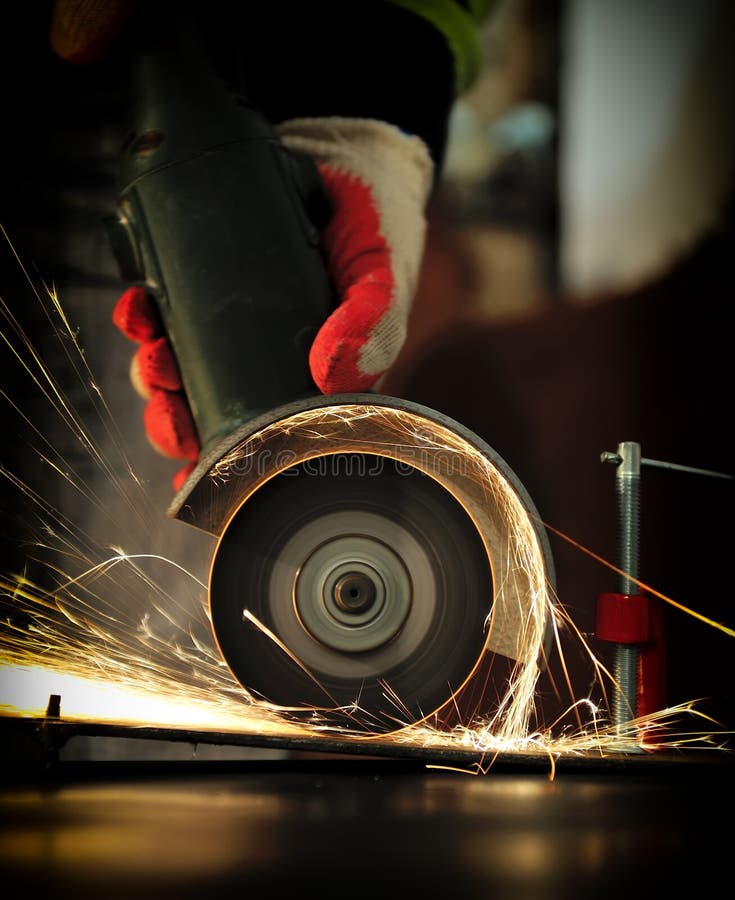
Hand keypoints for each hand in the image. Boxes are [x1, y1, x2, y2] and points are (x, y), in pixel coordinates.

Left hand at [113, 117, 433, 489]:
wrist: (347, 155)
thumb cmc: (376, 226)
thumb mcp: (386, 274)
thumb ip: (373, 322)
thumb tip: (332, 372)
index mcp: (311, 372)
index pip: (267, 429)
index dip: (229, 459)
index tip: (197, 480)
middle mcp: (265, 352)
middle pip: (210, 407)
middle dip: (178, 421)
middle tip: (170, 415)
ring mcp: (230, 318)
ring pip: (178, 365)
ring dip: (154, 374)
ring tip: (152, 357)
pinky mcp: (203, 277)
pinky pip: (162, 308)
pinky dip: (142, 317)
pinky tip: (138, 312)